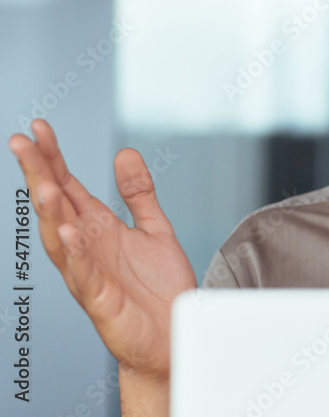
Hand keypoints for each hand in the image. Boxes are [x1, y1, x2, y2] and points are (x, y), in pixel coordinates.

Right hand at [8, 119, 196, 380]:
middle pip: (55, 206)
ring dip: (50, 212)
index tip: (38, 128)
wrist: (172, 334)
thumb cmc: (158, 289)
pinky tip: (69, 231)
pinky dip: (75, 253)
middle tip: (21, 142)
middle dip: (39, 174)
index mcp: (97, 229)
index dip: (52, 158)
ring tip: (44, 184)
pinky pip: (84, 274)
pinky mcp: (102, 300)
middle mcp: (87, 248)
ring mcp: (89, 274)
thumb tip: (126, 153)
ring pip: (60, 240)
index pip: (67, 187)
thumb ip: (138, 193)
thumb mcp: (153, 228)